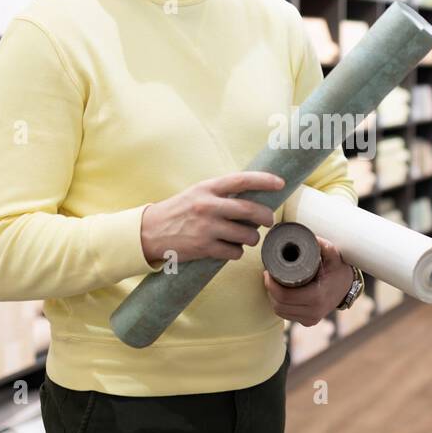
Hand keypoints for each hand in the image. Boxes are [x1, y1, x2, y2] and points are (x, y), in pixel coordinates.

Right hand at [140, 171, 282, 263]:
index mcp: (207, 188)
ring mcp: (207, 228)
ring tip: (246, 237)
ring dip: (252, 238)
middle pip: (250, 211)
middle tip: (269, 220)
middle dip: (267, 217)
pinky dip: (237, 252)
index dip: (264, 181)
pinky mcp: (204, 247)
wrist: (151, 232)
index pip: (242, 180)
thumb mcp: (198, 194)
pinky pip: (235, 252)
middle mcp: (208, 206)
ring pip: (247, 235)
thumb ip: (222, 193)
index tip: (280, 184)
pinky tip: (229, 248)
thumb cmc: (179, 211)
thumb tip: (254, 197)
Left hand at [262, 236, 351, 326]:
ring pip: (280, 311)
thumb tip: (309, 237)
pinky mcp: (308, 321)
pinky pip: (286, 315)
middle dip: (269, 290)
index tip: (267, 272)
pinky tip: (278, 292)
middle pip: (279, 305)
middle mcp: (314, 312)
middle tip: (268, 275)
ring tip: (272, 282)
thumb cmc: (338, 269)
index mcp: (317, 297)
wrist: (348, 287)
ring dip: (272, 297)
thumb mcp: (334, 255)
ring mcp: (311, 319)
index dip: (271, 285)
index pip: (284, 296)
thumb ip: (323, 245)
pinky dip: (279, 304)